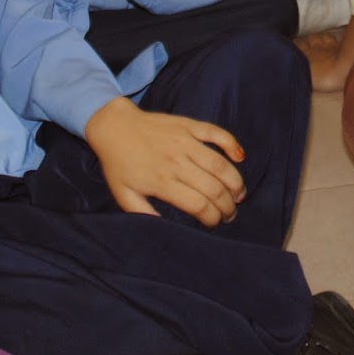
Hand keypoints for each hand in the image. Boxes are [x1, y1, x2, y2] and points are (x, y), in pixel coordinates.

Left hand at [84, 97, 246, 225]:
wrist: (113, 127)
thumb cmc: (119, 164)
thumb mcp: (124, 195)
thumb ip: (143, 214)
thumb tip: (165, 229)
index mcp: (161, 181)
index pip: (198, 205)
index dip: (212, 218)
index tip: (215, 223)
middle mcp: (176, 161)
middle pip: (214, 188)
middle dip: (228, 206)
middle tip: (231, 214)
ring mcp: (184, 141)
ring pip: (220, 164)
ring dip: (235, 182)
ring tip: (239, 194)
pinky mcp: (188, 125)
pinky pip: (216, 133)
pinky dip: (231, 143)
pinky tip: (240, 157)